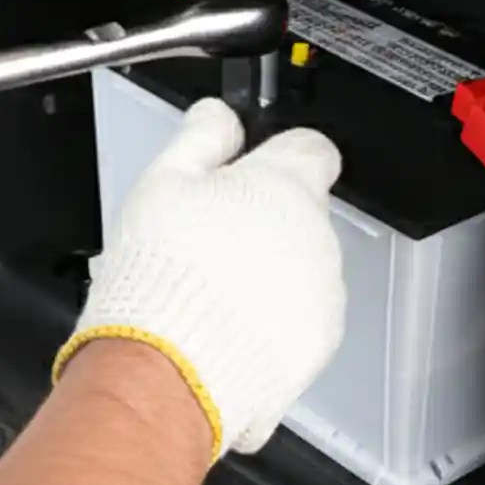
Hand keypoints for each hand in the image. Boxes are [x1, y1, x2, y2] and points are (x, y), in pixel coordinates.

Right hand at [52, 98, 345, 460]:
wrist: (170, 370)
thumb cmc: (162, 277)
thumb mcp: (163, 182)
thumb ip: (202, 137)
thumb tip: (218, 114)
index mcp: (284, 186)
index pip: (313, 149)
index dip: (280, 156)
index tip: (253, 172)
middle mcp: (317, 235)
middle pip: (302, 211)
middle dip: (264, 220)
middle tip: (210, 240)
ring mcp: (323, 291)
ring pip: (303, 265)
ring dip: (270, 271)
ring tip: (212, 290)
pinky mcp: (319, 341)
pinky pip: (302, 316)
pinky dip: (274, 319)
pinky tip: (227, 326)